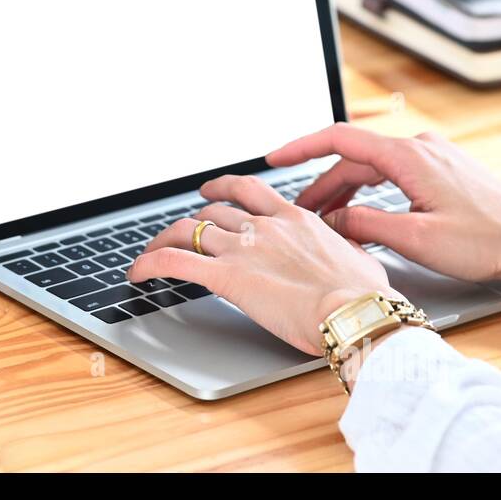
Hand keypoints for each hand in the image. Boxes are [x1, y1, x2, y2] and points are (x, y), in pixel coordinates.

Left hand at [127, 174, 402, 354]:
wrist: (354, 311)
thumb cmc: (363, 294)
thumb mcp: (359, 259)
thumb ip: (345, 250)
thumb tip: (350, 255)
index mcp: (295, 218)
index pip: (249, 191)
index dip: (223, 188)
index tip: (212, 192)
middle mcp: (264, 227)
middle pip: (213, 212)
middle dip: (193, 219)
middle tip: (180, 228)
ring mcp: (243, 248)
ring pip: (188, 231)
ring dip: (164, 237)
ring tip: (151, 248)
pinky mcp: (227, 277)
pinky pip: (175, 262)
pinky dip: (150, 263)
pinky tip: (137, 272)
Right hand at [266, 123, 500, 286]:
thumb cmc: (486, 241)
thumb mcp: (416, 239)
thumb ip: (366, 225)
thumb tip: (331, 222)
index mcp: (408, 157)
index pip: (340, 140)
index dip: (301, 147)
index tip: (274, 158)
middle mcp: (419, 147)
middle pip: (354, 159)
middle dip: (322, 186)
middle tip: (298, 214)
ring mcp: (432, 155)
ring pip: (373, 168)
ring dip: (346, 192)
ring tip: (326, 220)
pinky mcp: (442, 168)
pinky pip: (393, 174)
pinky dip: (371, 191)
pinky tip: (364, 215)